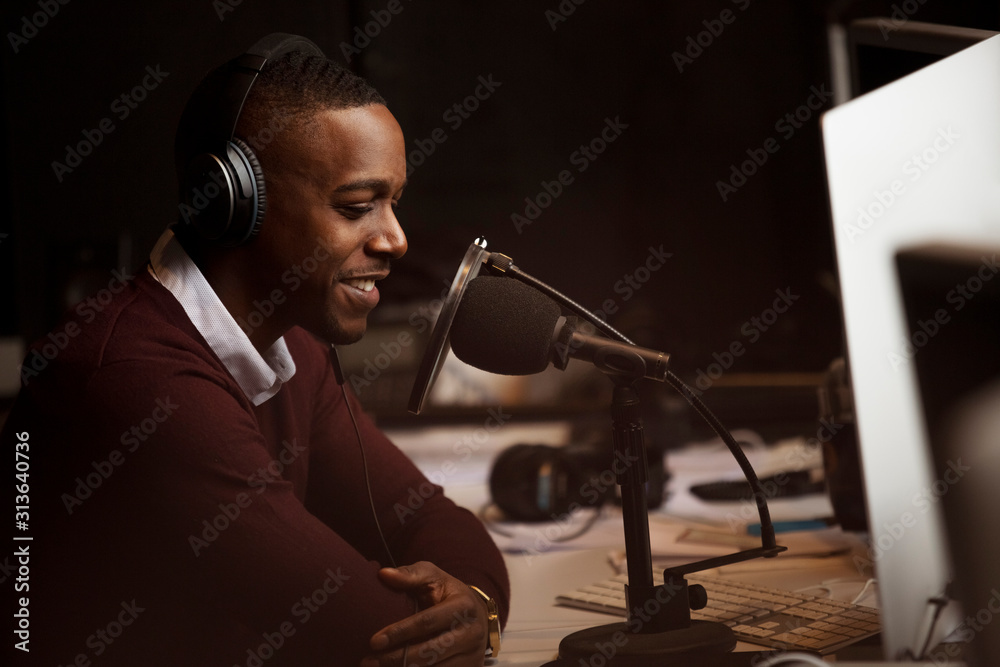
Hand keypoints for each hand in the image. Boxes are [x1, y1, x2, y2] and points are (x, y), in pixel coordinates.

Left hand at [361, 561, 488, 666]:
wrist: (475, 614)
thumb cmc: (448, 592)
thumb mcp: (433, 576)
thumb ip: (410, 574)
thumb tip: (384, 574)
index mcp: (464, 606)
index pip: (428, 622)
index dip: (400, 632)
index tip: (374, 641)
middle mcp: (472, 633)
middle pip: (430, 652)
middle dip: (397, 658)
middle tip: (368, 662)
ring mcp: (472, 655)